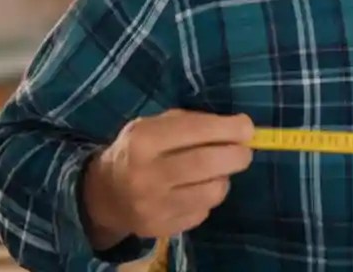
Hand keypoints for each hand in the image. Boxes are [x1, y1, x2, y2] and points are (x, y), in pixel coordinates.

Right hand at [83, 109, 254, 241]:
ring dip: (224, 179)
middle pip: (207, 163)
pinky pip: (203, 212)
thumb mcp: (152, 125)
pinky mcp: (162, 228)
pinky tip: (196, 190)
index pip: (195, 131)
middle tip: (244, 151)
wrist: (105, 194)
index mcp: (143, 140)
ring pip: (212, 192)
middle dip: (236, 155)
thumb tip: (239, 128)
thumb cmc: (138, 151)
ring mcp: (154, 206)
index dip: (229, 128)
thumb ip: (191, 123)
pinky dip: (208, 198)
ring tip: (217, 172)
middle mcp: (147, 174)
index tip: (247, 127)